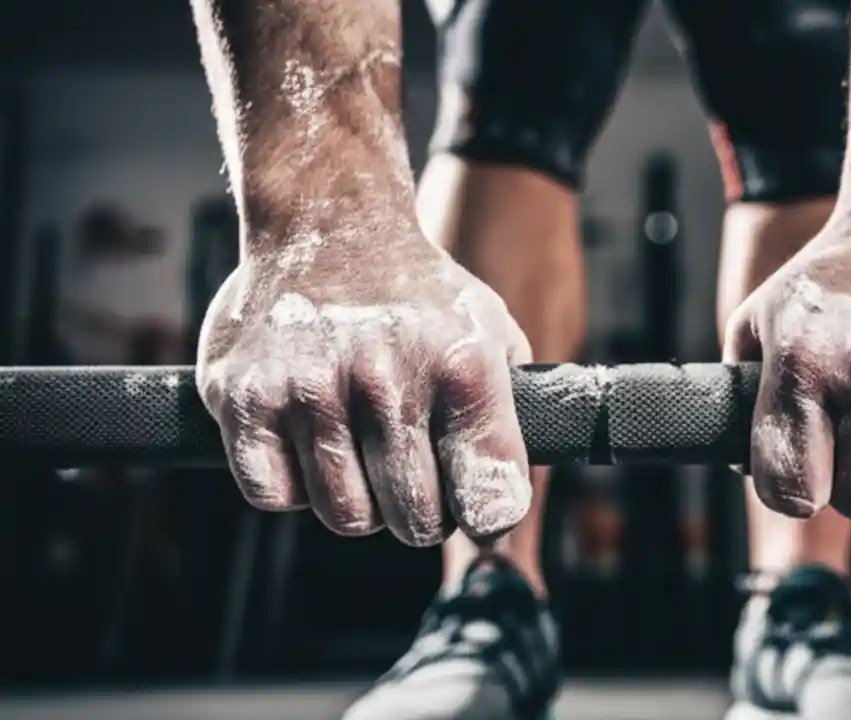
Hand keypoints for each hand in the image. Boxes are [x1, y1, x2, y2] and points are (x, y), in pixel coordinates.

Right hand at [196, 200, 531, 545]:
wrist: (329, 225)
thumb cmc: (418, 297)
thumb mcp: (492, 336)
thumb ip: (508, 420)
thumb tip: (501, 509)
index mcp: (459, 368)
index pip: (488, 495)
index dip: (487, 517)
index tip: (479, 511)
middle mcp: (385, 381)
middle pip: (414, 521)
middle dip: (419, 513)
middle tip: (412, 480)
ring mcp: (309, 390)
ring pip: (344, 516)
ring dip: (358, 502)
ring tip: (361, 454)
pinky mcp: (243, 397)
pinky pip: (274, 494)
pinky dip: (293, 484)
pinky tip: (308, 444)